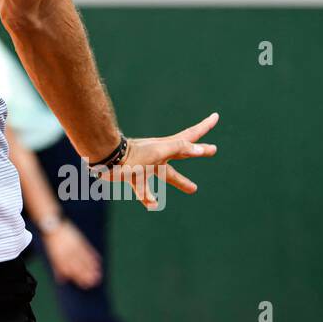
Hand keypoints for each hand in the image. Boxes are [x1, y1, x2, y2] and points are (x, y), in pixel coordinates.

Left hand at [43, 220, 101, 288]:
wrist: (53, 224)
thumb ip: (57, 268)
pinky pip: (88, 249)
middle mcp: (68, 252)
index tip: (85, 285)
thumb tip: (61, 281)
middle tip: (94, 282)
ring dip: (92, 267)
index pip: (71, 270)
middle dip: (87, 275)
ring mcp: (75, 246)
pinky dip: (94, 256)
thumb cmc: (51, 241)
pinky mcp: (79, 239)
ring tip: (99, 275)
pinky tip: (99, 261)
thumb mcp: (52, 255)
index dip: (79, 278)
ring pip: (85, 259)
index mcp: (60, 257)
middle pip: (79, 265)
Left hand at [100, 112, 219, 209]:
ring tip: (193, 188)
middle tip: (213, 150)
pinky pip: (144, 189)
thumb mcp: (160, 150)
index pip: (191, 135)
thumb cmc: (134, 154)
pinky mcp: (135, 176)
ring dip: (180, 180)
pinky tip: (152, 205)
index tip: (216, 116)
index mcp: (167, 146)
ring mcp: (147, 165)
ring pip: (167, 173)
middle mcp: (159, 154)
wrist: (106, 159)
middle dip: (197, 152)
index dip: (204, 126)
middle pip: (183, 153)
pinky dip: (149, 197)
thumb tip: (203, 148)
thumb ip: (181, 148)